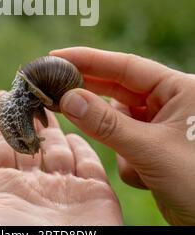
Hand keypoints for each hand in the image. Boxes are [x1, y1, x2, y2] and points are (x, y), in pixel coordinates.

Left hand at [0, 92, 122, 225]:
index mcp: (4, 190)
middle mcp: (34, 186)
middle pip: (29, 140)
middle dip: (28, 113)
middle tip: (29, 84)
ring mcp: (65, 189)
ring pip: (59, 146)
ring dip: (56, 121)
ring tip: (54, 93)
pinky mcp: (96, 193)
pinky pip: (89, 160)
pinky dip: (84, 140)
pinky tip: (80, 120)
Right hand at [51, 47, 194, 225]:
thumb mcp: (151, 150)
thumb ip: (106, 125)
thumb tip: (67, 98)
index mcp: (179, 89)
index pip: (127, 66)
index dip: (90, 59)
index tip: (58, 56)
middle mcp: (171, 102)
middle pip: (120, 90)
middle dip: (92, 96)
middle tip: (54, 88)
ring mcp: (163, 125)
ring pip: (120, 121)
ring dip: (117, 141)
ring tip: (134, 160)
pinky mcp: (156, 148)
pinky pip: (127, 143)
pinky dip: (129, 160)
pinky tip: (147, 177)